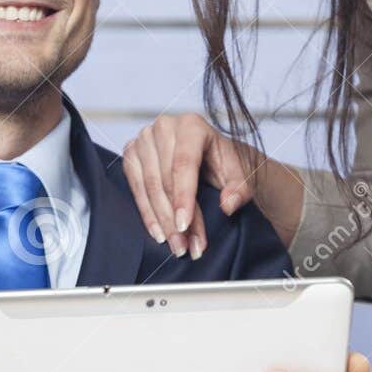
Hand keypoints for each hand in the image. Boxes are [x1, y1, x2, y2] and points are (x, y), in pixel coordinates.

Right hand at [121, 113, 257, 258]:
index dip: (183, 197)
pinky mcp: (131, 152)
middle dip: (174, 217)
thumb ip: (240, 188)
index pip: (183, 164)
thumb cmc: (221, 161)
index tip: (185, 226)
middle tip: (185, 246)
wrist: (207, 152)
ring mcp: (144, 138)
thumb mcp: (239, 173)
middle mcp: (164, 127)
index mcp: (192, 125)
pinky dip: (147, 213)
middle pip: (165, 179)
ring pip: (148, 186)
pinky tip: (158, 233)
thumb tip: (228, 205)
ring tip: (176, 245)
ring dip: (161, 220)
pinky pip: (136, 188)